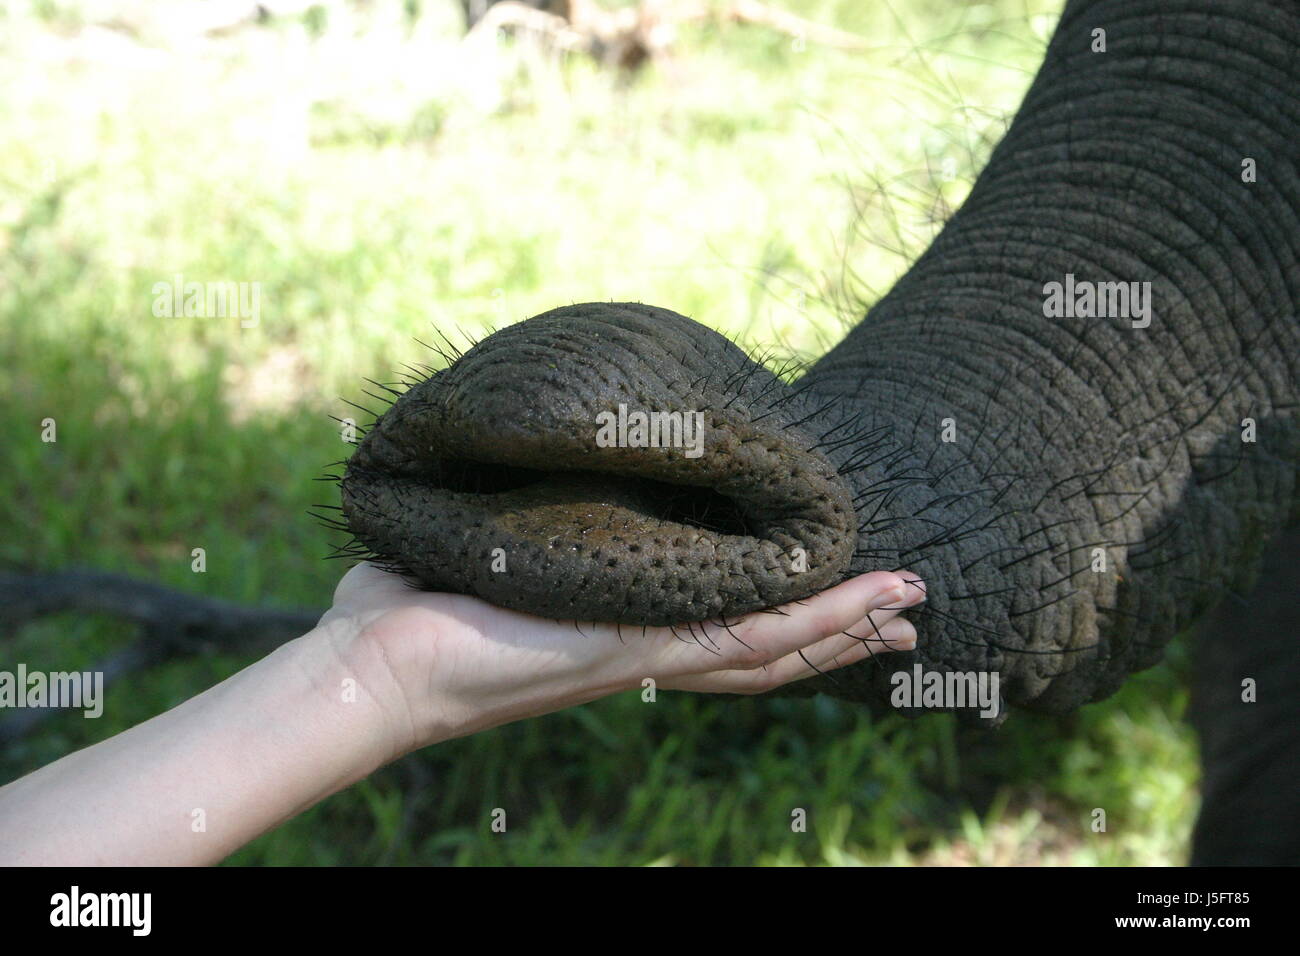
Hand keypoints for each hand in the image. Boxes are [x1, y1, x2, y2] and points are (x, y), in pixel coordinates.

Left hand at [320, 563, 925, 752]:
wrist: (370, 660)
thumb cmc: (414, 603)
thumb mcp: (493, 535)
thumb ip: (529, 505)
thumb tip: (523, 448)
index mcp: (621, 625)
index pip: (724, 625)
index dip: (789, 609)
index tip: (840, 581)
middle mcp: (647, 647)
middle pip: (765, 646)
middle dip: (837, 626)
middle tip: (907, 608)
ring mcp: (648, 653)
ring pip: (772, 648)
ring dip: (844, 624)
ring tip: (910, 603)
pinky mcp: (636, 652)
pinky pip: (743, 643)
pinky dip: (811, 623)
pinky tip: (864, 605)